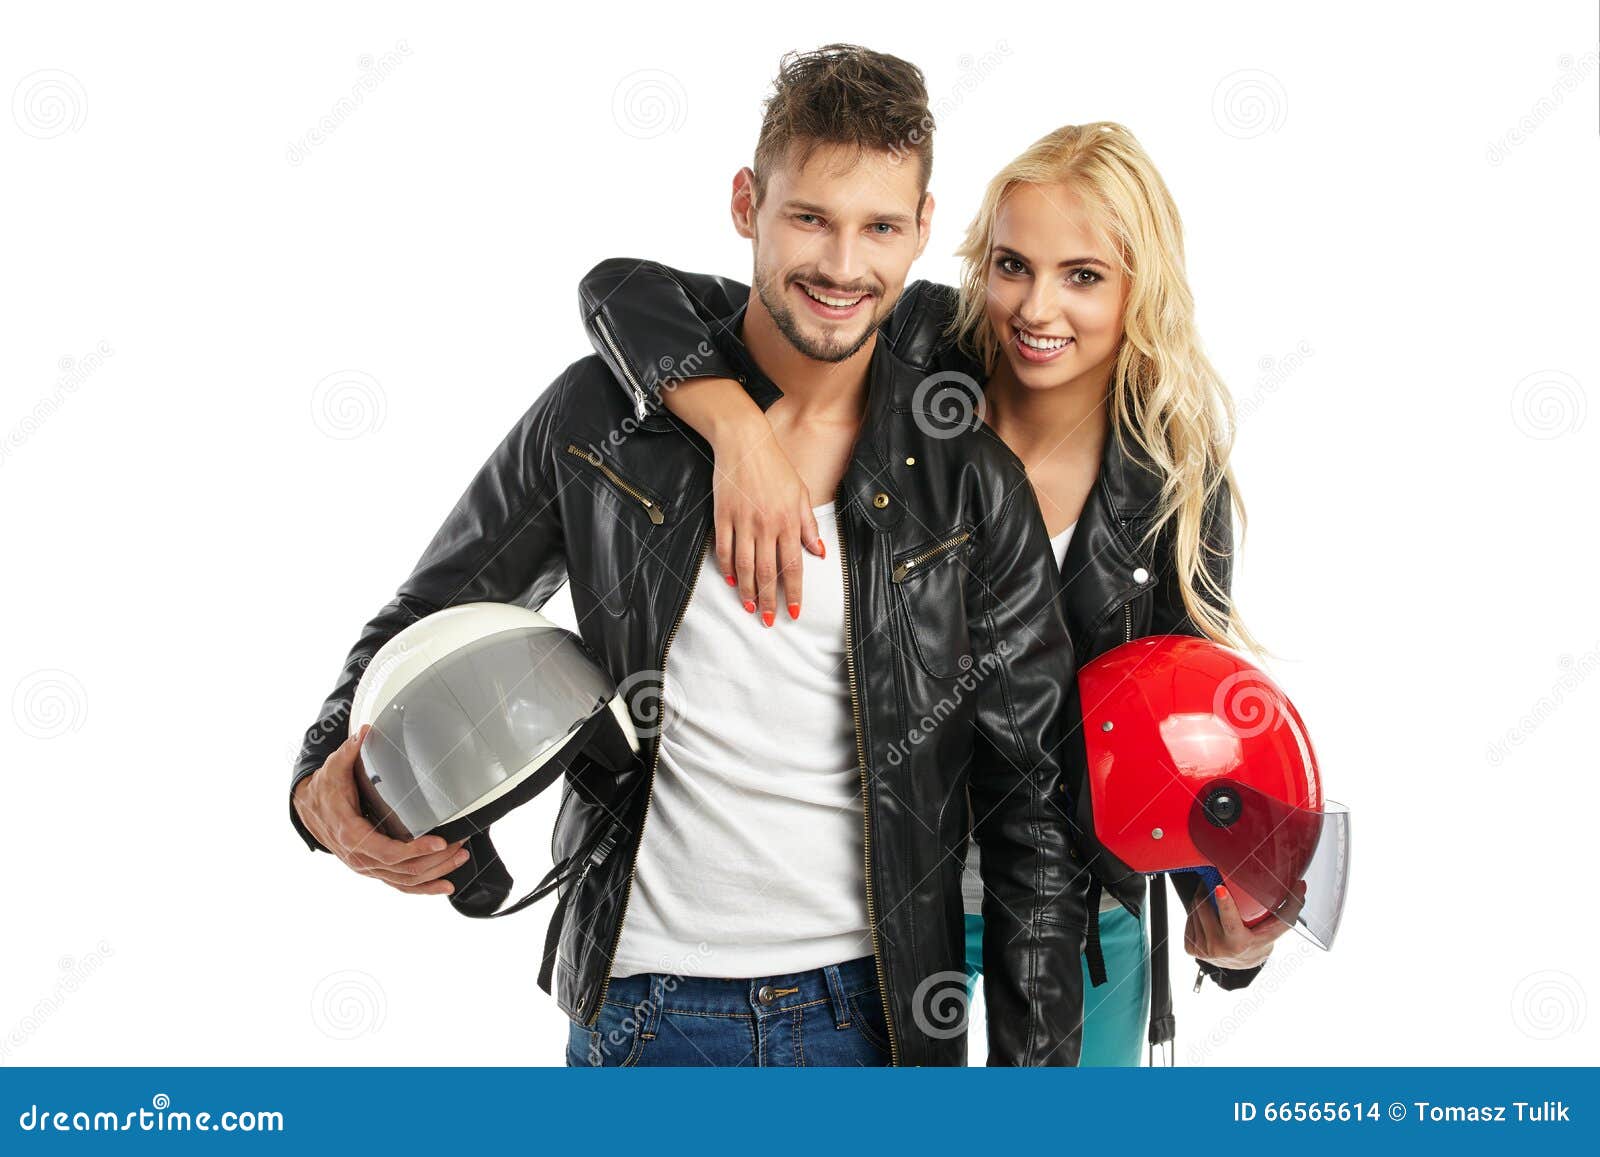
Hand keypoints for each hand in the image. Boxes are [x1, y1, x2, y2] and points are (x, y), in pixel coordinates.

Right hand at [293, 724, 467, 893]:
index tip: (439, 842)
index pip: (386, 850)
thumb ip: (350, 751)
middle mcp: (359, 858)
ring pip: (403, 881)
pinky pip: (399, 885)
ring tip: (460, 859)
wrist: (309, 808)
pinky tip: (444, 886)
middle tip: (460, 846)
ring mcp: (367, 866)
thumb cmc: (326, 788)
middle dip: (434, 860)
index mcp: (351, 835)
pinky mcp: (374, 868)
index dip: (414, 850)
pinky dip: (423, 889)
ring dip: (434, 874)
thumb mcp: (334, 768)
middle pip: (401, 869)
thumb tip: (365, 732)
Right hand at [711, 417, 823, 626]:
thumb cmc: (776, 466)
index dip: (794, 592)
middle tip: (768, 621)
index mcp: (788, 521)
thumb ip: (809, 525)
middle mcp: (766, 525)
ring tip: (749, 607)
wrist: (744, 441)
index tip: (793, 612)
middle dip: (769, 600)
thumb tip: (820, 552)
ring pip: (745, 565)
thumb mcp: (801, 493)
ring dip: (747, 590)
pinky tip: (730, 580)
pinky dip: (727, 566)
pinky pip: (725, 548)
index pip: (793, 566)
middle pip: (767, 572)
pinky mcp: (723, 515)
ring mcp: (742, 521)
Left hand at [1182, 880, 1304, 969]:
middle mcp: (1219, 949)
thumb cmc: (1260, 941)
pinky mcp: (1190, 949)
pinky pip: (1189, 920)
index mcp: (1240, 944)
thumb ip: (1288, 909)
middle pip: (1206, 907)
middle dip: (1209, 891)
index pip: (1231, 922)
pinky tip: (1208, 918)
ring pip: (1196, 910)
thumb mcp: (1274, 929)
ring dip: (1202, 900)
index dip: (1225, 904)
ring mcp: (1203, 950)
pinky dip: (1197, 913)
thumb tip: (1301, 885)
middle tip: (1216, 881)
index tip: (1220, 888)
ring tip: (1214, 901)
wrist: (1242, 964)